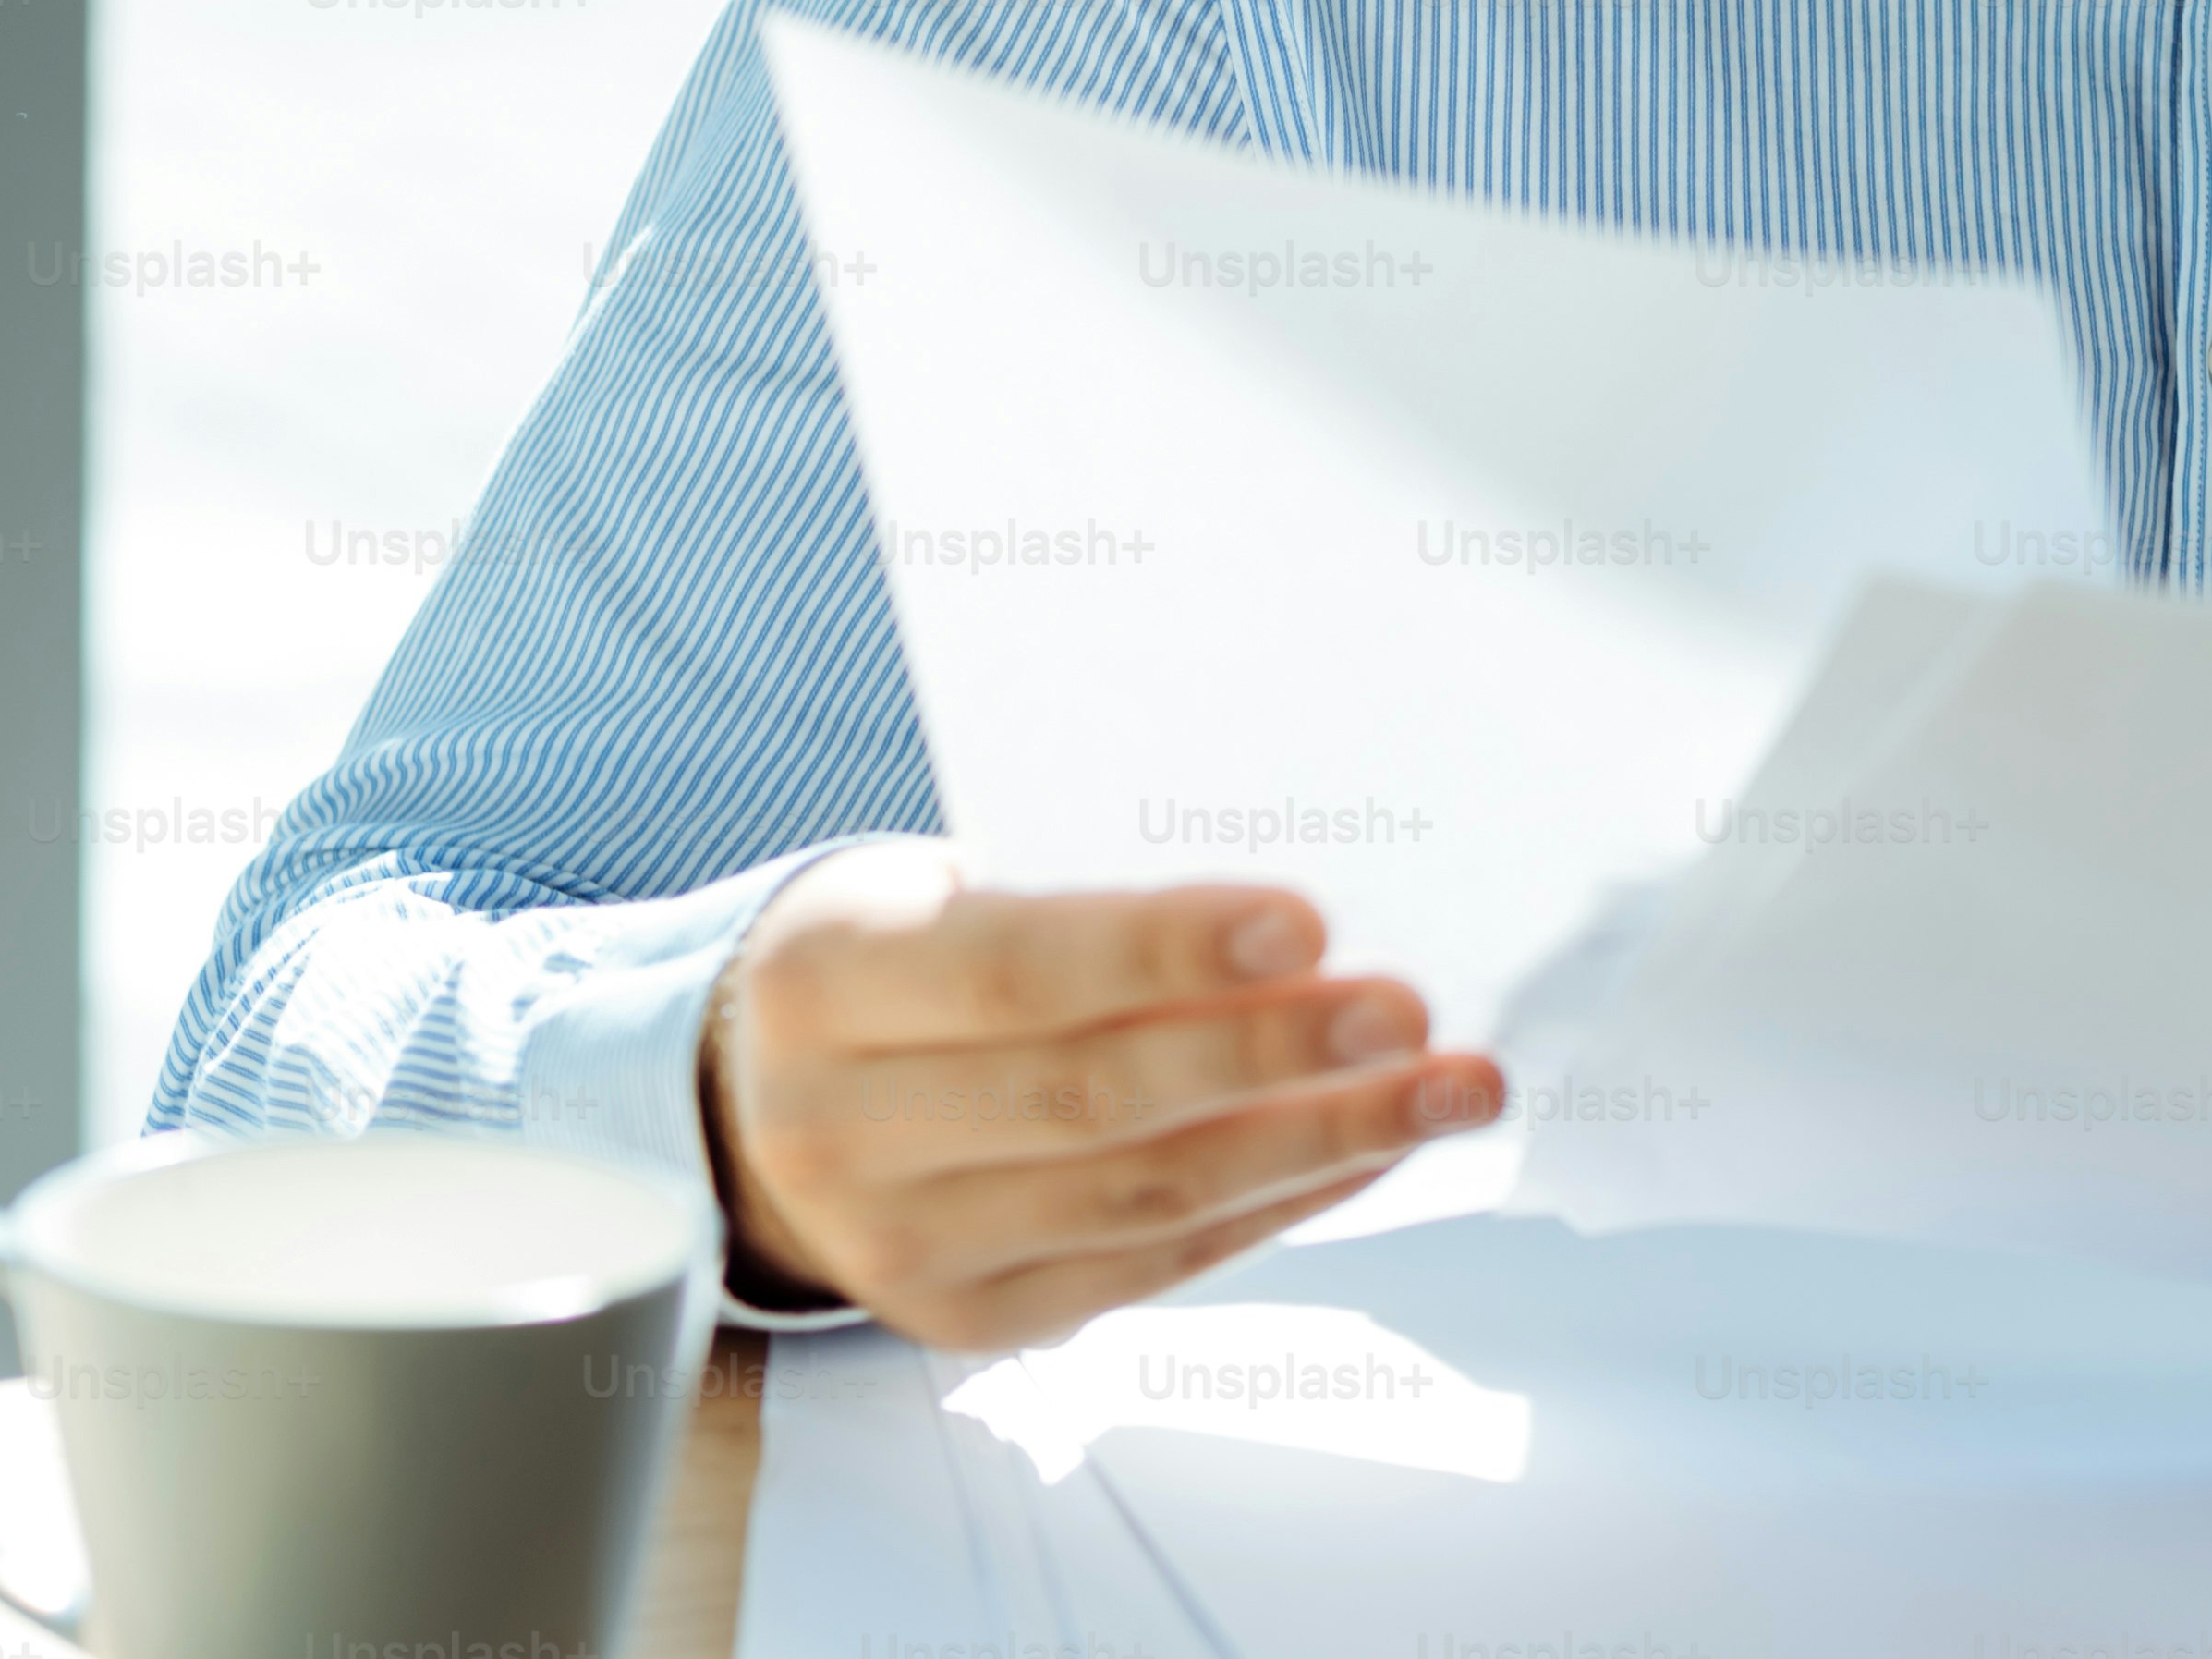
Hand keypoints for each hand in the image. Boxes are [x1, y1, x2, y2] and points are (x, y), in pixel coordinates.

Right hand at [700, 839, 1501, 1349]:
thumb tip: (1307, 918)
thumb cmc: (909, 956)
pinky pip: (1150, 1267)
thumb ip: (1084, 897)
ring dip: (1316, 1143)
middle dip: (1273, 1055)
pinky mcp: (965, 1322)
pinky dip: (1276, 1205)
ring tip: (1448, 1089)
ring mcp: (896, 1247)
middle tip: (1410, 1012)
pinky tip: (1370, 1150)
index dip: (1163, 950)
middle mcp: (838, 1129)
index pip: (1016, 971)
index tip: (1309, 920)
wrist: (764, 1102)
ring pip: (1140, 1198)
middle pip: (1090, 1099)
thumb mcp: (946, 889)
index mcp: (828, 982)